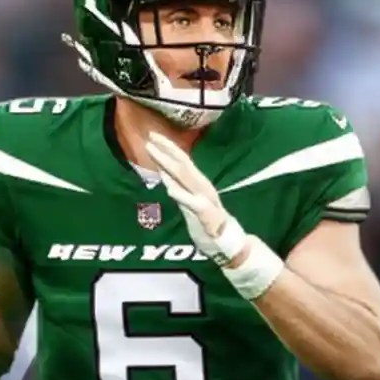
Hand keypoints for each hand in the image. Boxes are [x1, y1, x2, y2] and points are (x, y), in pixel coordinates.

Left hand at [145, 132, 245, 266]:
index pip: (182, 162)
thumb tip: (163, 172)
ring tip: (154, 154)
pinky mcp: (207, 214)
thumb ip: (177, 186)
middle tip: (151, 136)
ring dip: (169, 164)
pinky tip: (170, 189)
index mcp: (199, 184)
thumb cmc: (207, 223)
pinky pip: (193, 203)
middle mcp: (203, 187)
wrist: (228, 243)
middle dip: (166, 150)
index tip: (152, 137)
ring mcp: (206, 199)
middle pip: (183, 164)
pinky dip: (182, 195)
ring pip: (186, 178)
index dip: (168, 148)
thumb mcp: (188, 202)